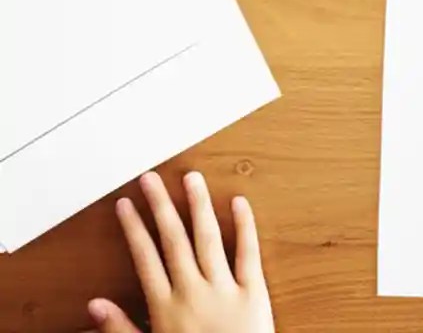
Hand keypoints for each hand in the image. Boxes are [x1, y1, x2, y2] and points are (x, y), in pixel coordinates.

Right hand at [88, 171, 274, 332]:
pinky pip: (248, 254)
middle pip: (172, 240)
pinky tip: (239, 202)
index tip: (126, 204)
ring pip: (207, 239)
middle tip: (150, 179)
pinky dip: (244, 226)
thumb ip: (121, 328)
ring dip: (197, 206)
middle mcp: (192, 292)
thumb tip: (95, 305)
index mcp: (165, 306)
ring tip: (191, 178)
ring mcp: (223, 290)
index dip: (134, 228)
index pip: (144, 258)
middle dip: (159, 206)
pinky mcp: (254, 293)